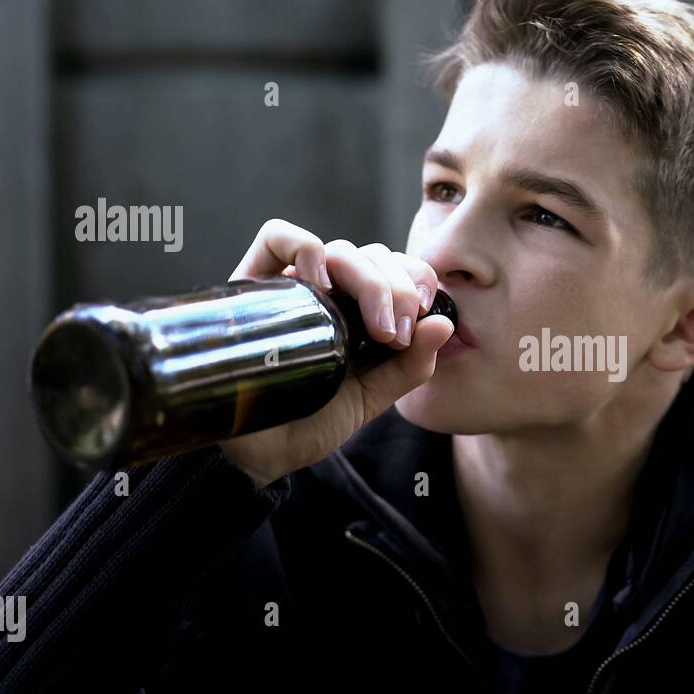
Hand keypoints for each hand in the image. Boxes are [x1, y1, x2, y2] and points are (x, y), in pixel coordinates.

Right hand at [217, 219, 453, 485]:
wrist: (259, 456)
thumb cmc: (311, 423)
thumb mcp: (372, 397)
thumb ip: (410, 366)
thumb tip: (444, 324)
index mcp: (356, 311)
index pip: (392, 265)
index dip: (415, 277)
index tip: (423, 314)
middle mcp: (324, 292)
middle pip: (369, 255)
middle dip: (397, 288)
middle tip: (397, 334)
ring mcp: (289, 286)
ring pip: (337, 248)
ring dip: (368, 279)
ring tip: (375, 327)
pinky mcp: (250, 285)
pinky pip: (275, 237)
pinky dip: (306, 248)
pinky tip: (321, 285)